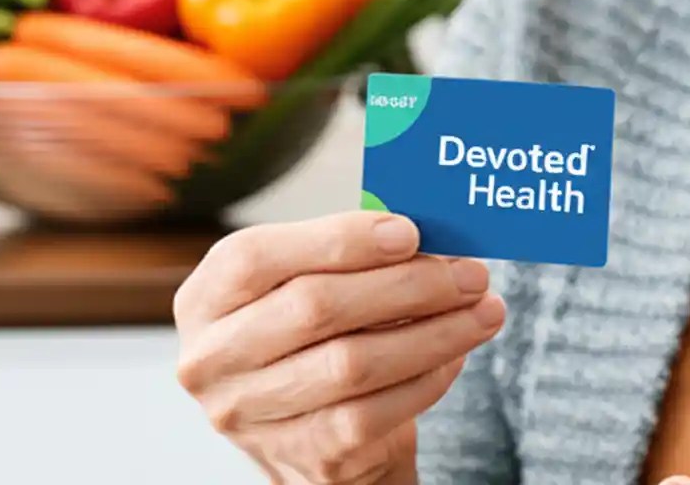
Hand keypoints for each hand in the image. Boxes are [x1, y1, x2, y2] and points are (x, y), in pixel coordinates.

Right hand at [174, 212, 505, 483]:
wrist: (310, 438)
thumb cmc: (313, 339)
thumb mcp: (303, 288)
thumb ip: (345, 257)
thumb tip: (427, 233)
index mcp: (205, 299)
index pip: (260, 256)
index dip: (340, 240)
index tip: (411, 232)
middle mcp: (212, 360)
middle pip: (316, 308)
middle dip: (407, 284)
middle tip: (470, 273)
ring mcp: (251, 415)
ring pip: (354, 362)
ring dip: (435, 331)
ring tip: (484, 309)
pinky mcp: (302, 456)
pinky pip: (378, 410)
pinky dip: (427, 377)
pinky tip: (456, 353)